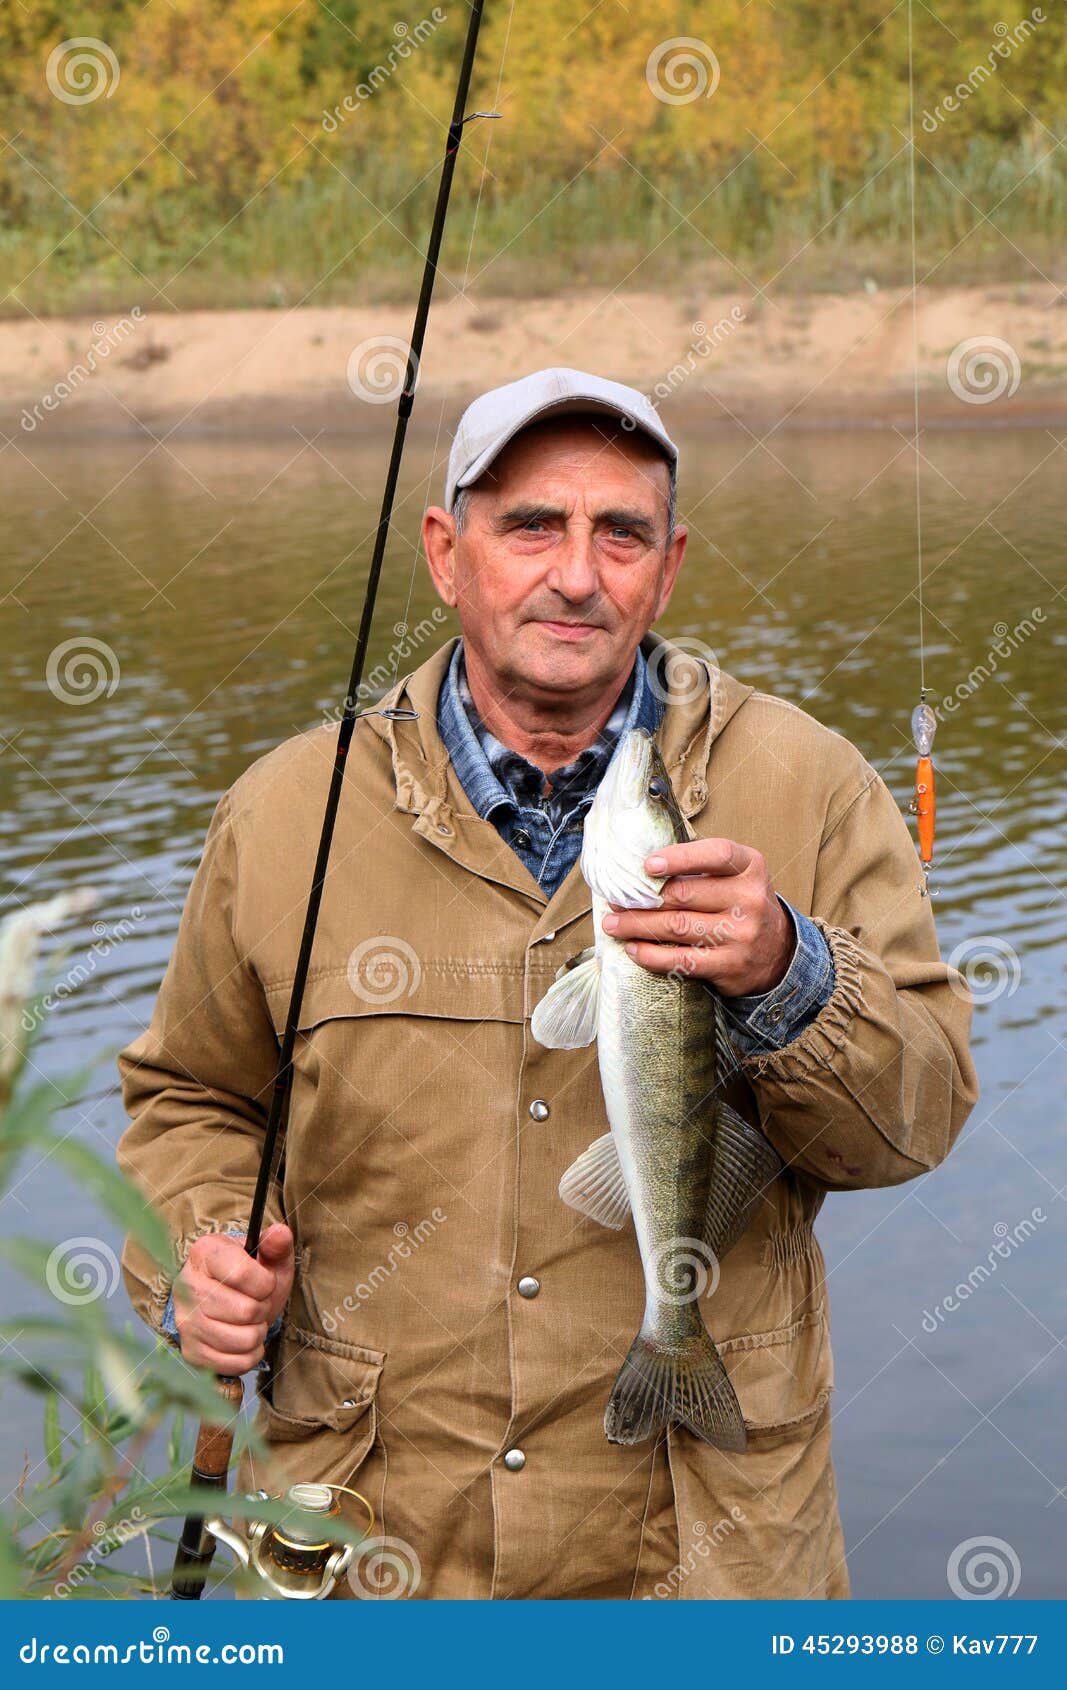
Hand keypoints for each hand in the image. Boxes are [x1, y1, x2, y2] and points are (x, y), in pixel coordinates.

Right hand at [172, 1223, 294, 1373]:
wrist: (227, 1300)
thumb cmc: (251, 1277)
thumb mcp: (268, 1258)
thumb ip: (277, 1244)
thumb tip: (280, 1232)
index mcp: (204, 1253)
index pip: (242, 1273)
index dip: (265, 1283)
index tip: (264, 1282)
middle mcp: (187, 1286)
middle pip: (246, 1311)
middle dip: (262, 1309)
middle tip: (256, 1303)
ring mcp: (185, 1321)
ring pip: (243, 1340)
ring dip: (257, 1332)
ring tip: (250, 1321)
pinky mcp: (190, 1351)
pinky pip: (235, 1364)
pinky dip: (250, 1354)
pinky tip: (243, 1339)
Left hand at [601, 838, 795, 997]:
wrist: (777, 951)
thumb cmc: (741, 904)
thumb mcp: (734, 876)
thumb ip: (699, 868)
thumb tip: (640, 870)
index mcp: (750, 867)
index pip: (716, 854)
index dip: (679, 858)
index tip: (647, 865)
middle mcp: (750, 900)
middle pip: (686, 894)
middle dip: (643, 897)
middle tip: (615, 899)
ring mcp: (741, 935)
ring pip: (678, 927)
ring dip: (638, 925)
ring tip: (613, 924)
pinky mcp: (729, 965)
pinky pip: (682, 960)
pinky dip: (651, 955)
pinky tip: (633, 948)